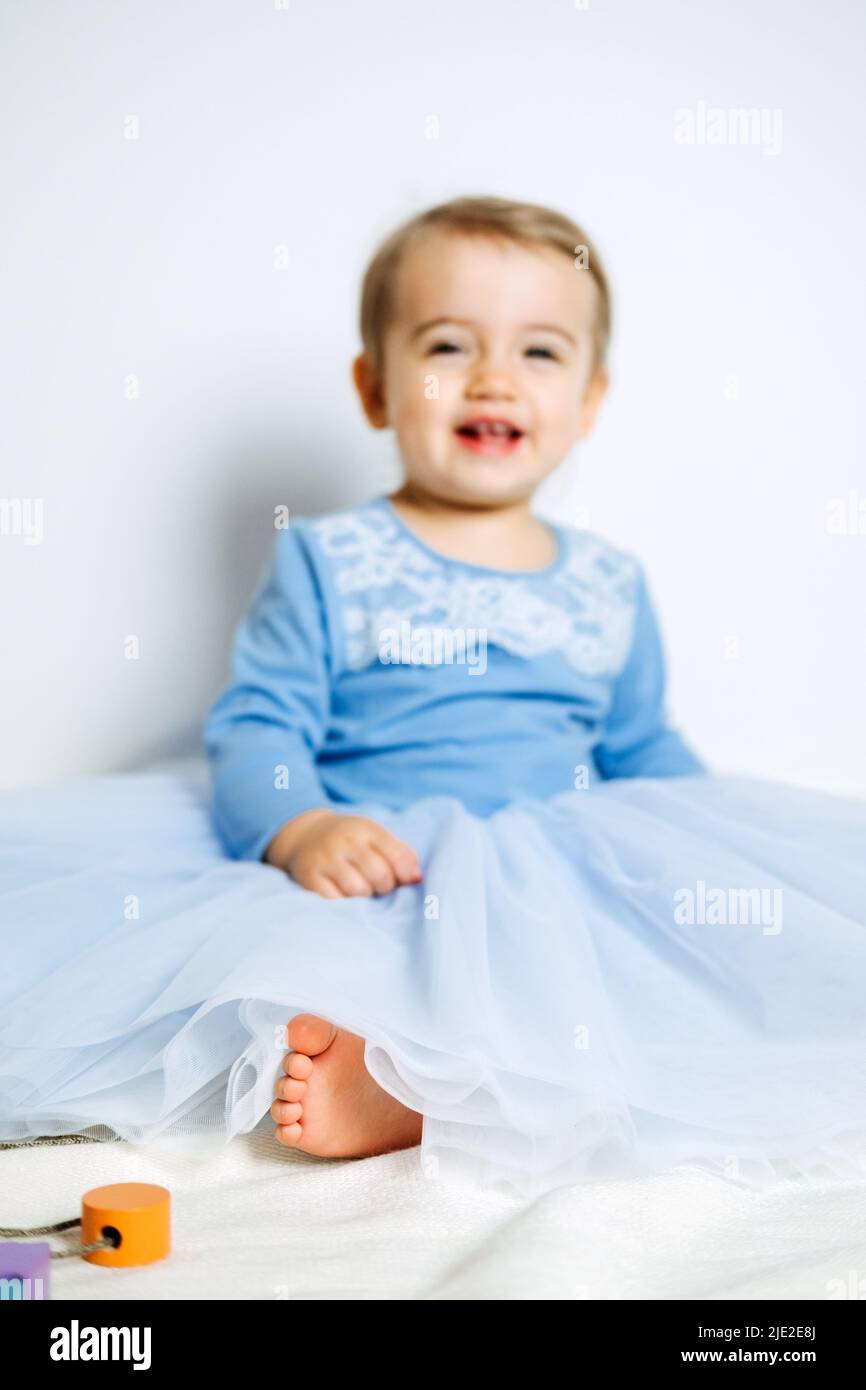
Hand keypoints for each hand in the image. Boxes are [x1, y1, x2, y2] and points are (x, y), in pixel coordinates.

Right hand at [265, 808, 422, 898]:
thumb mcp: (375, 837)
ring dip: (364, 896)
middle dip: (385, 887)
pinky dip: (343, 903)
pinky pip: (333, 899)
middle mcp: (346, 842)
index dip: (405, 874)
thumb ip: (400, 854)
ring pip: (358, 890)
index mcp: (367, 830)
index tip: (401, 880)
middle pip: (379, 875)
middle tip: (379, 887)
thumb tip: (417, 878)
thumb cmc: (351, 841)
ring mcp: (326, 858)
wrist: (305, 835)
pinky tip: (344, 895)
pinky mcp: (309, 875)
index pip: (397, 856)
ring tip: (361, 890)